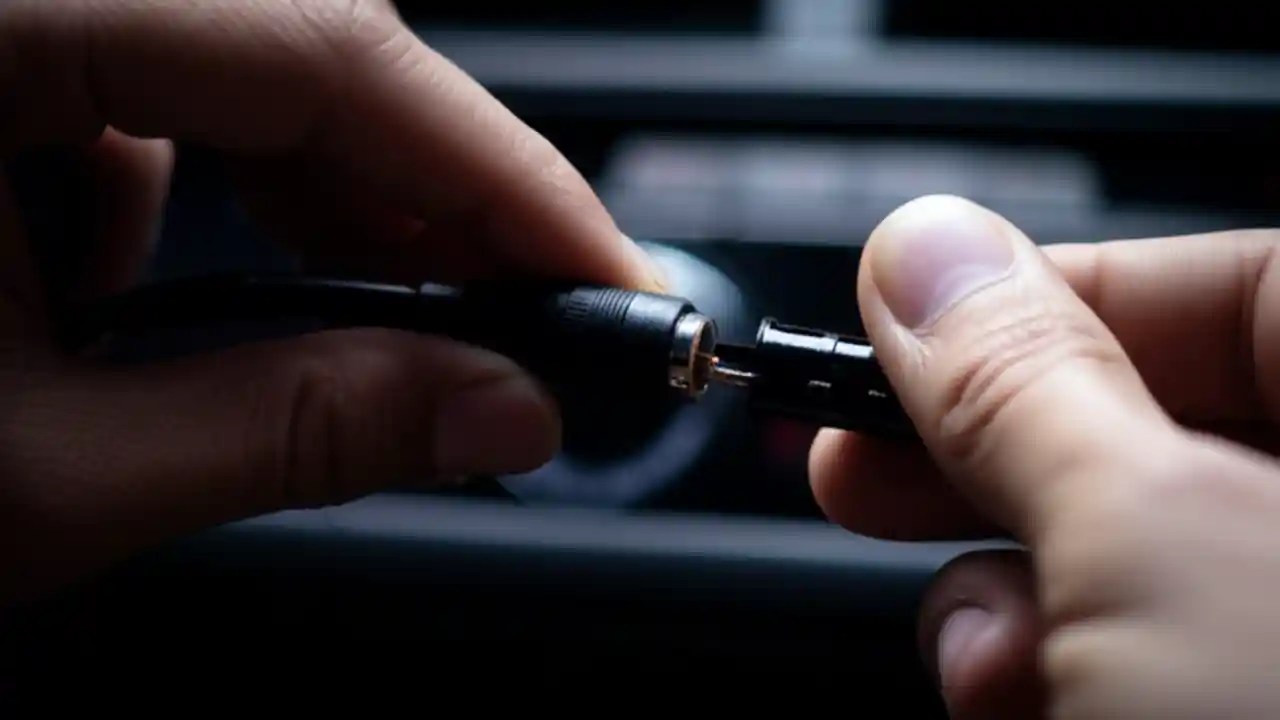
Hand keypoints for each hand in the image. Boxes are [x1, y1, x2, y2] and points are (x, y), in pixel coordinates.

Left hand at [0, 0, 661, 602]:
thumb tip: (503, 414)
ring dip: (356, 198)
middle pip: (309, 46)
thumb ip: (291, 430)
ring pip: (262, 65)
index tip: (603, 271)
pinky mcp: (23, 59)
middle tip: (536, 318)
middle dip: (441, 191)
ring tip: (415, 325)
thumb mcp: (45, 474)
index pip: (319, 49)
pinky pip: (190, 88)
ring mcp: (26, 30)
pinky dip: (266, 188)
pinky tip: (271, 283)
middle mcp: (19, 0)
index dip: (492, 164)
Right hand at [810, 195, 1279, 717]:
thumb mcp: (1148, 542)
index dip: (1069, 288)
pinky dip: (1039, 667)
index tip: (919, 316)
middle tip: (862, 456)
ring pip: (1121, 551)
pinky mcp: (1230, 699)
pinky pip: (1121, 647)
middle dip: (991, 451)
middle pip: (1158, 423)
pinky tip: (1012, 695)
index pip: (1240, 288)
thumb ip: (1026, 384)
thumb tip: (922, 254)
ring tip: (979, 647)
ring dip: (1005, 588)